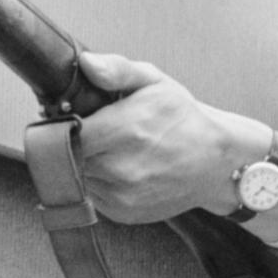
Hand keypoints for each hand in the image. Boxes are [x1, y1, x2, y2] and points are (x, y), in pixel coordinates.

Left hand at [73, 50, 268, 223]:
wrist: (217, 162)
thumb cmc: (185, 120)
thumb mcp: (154, 82)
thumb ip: (117, 70)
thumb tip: (86, 64)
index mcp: (126, 130)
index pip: (64, 133)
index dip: (60, 125)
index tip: (69, 117)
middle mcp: (121, 168)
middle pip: (68, 156)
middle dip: (73, 143)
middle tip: (95, 131)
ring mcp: (122, 195)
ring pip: (78, 177)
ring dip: (85, 164)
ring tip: (111, 149)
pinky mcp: (123, 213)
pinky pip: (93, 195)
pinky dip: (98, 182)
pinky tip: (120, 168)